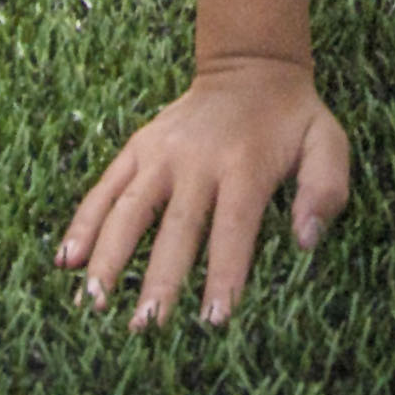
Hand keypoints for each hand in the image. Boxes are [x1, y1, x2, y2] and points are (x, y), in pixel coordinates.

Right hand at [58, 54, 349, 329]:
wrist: (249, 67)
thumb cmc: (292, 120)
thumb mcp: (328, 142)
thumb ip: (325, 189)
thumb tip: (306, 242)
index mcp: (246, 166)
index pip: (233, 228)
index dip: (224, 274)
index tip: (213, 321)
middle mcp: (197, 161)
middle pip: (175, 227)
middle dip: (159, 280)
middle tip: (145, 327)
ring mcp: (161, 153)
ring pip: (129, 209)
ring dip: (109, 256)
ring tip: (92, 303)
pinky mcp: (137, 147)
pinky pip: (105, 187)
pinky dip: (84, 222)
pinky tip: (66, 260)